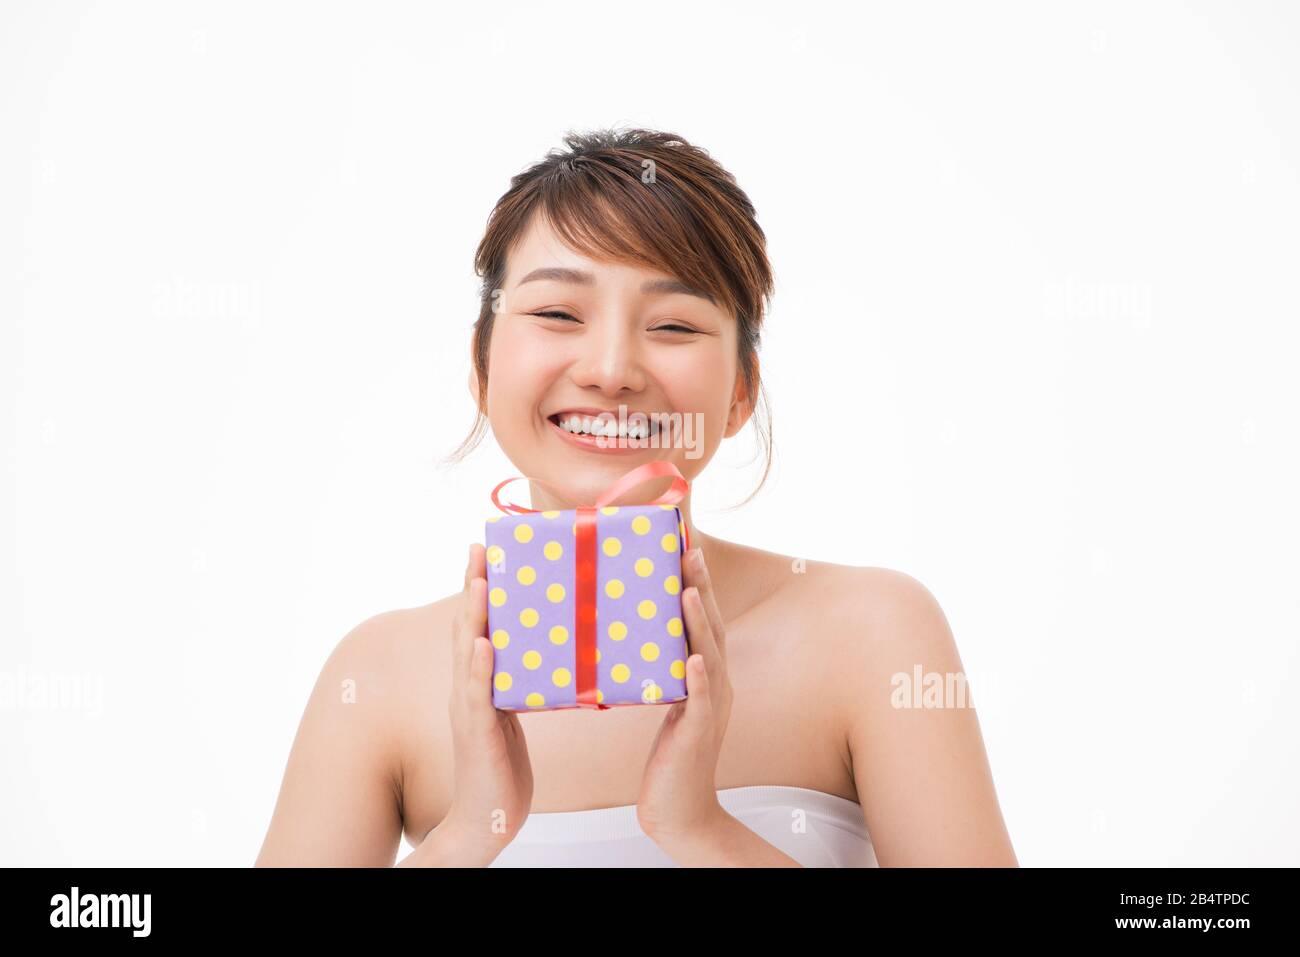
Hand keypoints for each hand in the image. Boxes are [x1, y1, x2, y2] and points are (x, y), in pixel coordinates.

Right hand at [440, 543, 534, 859]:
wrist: (487, 818)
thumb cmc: (502, 768)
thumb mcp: (512, 716)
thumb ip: (517, 685)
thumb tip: (542, 654)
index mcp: (477, 683)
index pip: (477, 627)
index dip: (479, 590)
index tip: (486, 552)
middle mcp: (466, 689)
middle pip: (467, 628)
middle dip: (472, 586)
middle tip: (479, 547)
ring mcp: (468, 710)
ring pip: (467, 653)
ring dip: (473, 616)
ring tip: (480, 580)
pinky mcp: (478, 733)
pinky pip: (477, 696)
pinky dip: (479, 668)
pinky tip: (484, 645)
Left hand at [635, 546, 733, 843]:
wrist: (681, 808)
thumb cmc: (670, 755)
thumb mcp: (665, 702)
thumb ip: (660, 671)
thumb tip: (631, 634)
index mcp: (708, 675)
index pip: (704, 621)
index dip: (696, 585)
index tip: (684, 549)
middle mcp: (717, 684)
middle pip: (711, 627)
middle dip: (700, 587)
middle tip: (689, 550)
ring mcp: (712, 707)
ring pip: (709, 654)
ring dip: (699, 621)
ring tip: (687, 589)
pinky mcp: (700, 732)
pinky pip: (703, 699)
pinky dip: (699, 676)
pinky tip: (693, 659)